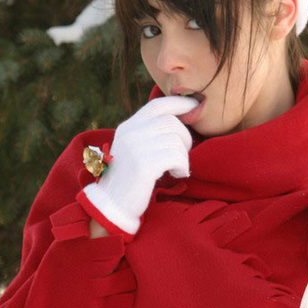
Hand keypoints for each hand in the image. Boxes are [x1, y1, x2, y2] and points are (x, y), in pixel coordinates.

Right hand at [80, 95, 198, 235]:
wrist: (112, 204)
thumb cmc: (130, 179)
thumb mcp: (134, 150)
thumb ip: (149, 134)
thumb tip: (178, 121)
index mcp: (128, 127)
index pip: (157, 105)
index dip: (179, 103)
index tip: (194, 105)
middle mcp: (130, 133)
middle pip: (171, 122)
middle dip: (185, 138)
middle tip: (182, 156)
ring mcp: (136, 148)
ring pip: (176, 140)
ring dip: (183, 157)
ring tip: (176, 169)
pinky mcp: (144, 165)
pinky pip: (176, 156)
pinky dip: (182, 167)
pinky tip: (176, 175)